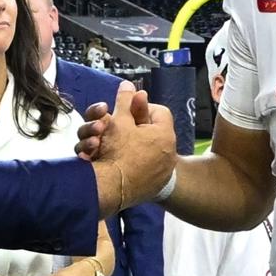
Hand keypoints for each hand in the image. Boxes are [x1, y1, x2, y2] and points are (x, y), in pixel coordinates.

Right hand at [84, 82, 176, 210]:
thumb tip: (129, 85)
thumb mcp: (119, 121)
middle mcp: (168, 153)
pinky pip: (141, 169)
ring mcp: (161, 172)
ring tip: (108, 145)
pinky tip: (114, 162)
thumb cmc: (118, 152)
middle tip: (114, 129)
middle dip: (128, 127)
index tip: (126, 112)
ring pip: (142, 151)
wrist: (111, 191)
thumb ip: (124, 101)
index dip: (140, 108)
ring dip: (125, 145)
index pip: (159, 111)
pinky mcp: (151, 187)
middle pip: (149, 131)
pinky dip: (127, 163)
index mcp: (164, 134)